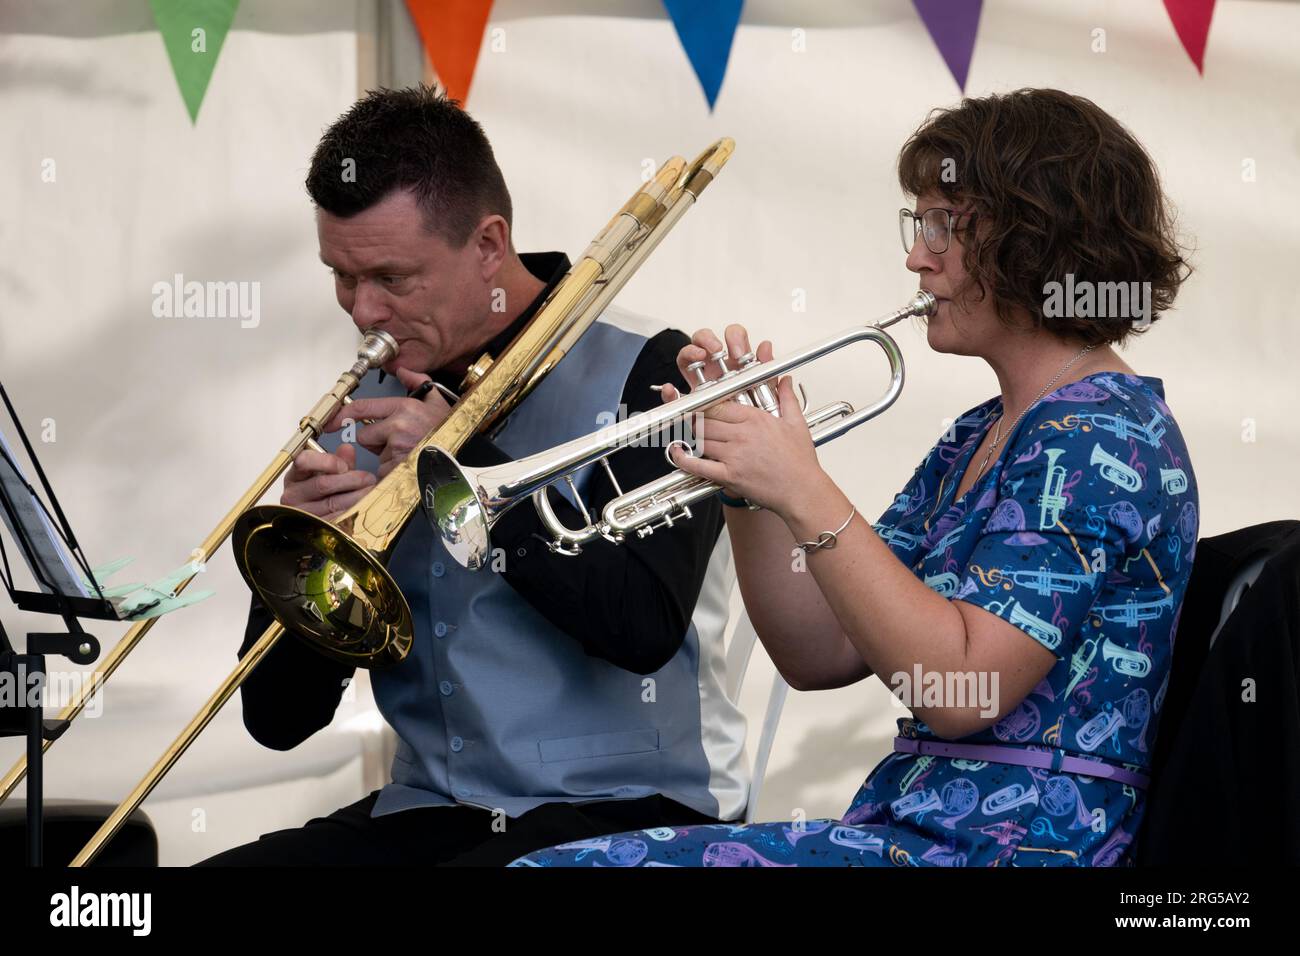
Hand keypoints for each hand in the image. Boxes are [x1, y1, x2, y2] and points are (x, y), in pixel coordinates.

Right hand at [281, 443, 376, 519]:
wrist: (312, 522)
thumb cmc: (321, 493)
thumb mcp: (328, 474)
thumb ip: (338, 461)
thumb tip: (347, 449)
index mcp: (294, 476)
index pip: (303, 461)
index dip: (328, 462)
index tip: (345, 466)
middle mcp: (292, 495)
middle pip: (323, 484)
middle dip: (351, 479)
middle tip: (369, 478)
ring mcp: (301, 514)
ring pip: (332, 503)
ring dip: (356, 496)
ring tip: (370, 491)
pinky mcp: (313, 529)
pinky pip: (336, 519)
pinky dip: (352, 512)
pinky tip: (363, 506)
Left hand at [324, 366, 452, 478]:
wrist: (464, 458)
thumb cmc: (450, 432)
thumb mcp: (438, 402)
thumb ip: (419, 382)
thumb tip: (404, 371)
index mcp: (404, 407)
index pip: (362, 408)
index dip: (342, 414)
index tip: (330, 421)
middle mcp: (398, 425)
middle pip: (365, 435)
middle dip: (375, 440)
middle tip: (397, 440)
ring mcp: (397, 447)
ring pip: (375, 454)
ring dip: (385, 456)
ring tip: (407, 452)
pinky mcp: (397, 468)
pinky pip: (383, 470)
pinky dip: (391, 471)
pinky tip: (408, 464)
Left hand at [663, 325, 825, 516]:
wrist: (802, 491)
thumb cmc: (799, 462)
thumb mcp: (797, 423)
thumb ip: (787, 398)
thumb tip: (785, 380)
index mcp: (755, 419)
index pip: (719, 404)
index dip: (705, 404)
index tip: (699, 404)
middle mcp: (741, 435)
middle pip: (705, 420)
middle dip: (693, 418)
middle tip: (686, 418)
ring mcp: (733, 455)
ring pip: (700, 439)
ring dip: (689, 436)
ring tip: (682, 433)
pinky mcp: (729, 475)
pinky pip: (698, 465)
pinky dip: (683, 459)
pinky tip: (677, 453)